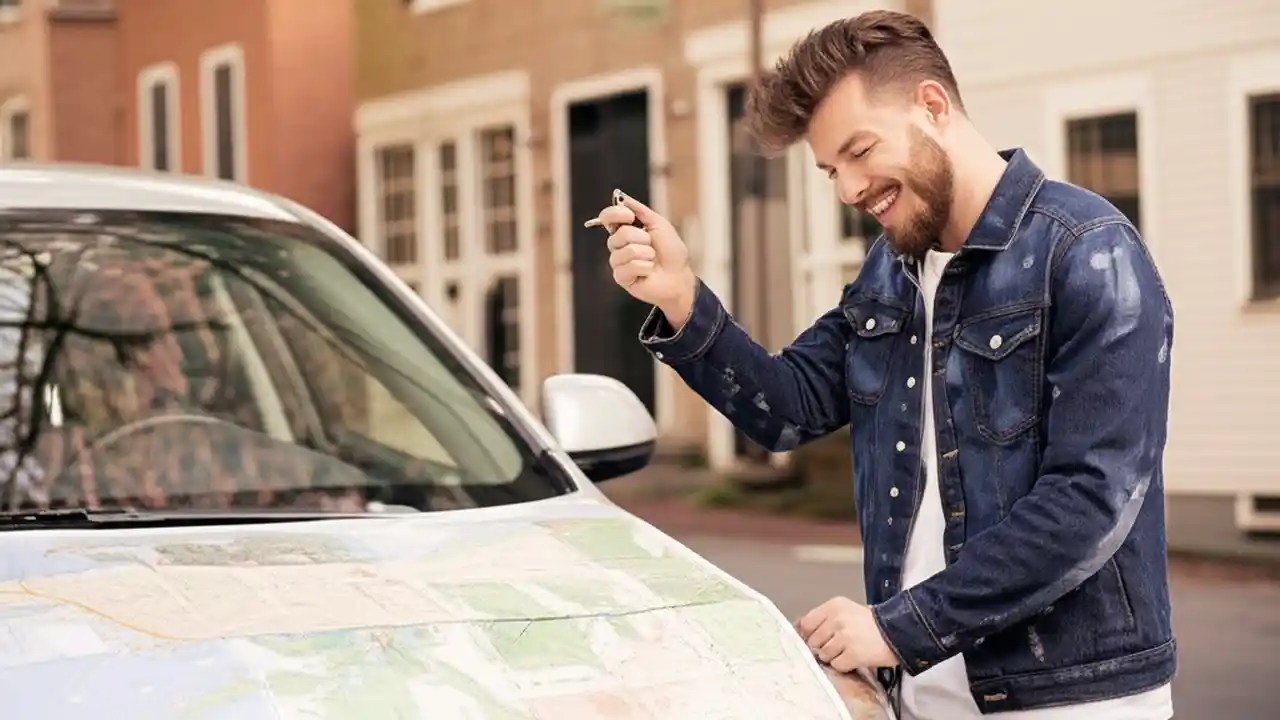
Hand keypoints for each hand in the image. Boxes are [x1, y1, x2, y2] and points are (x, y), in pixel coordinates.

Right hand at [587, 191, 696, 324]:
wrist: (680, 275)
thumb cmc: (671, 252)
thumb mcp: (659, 224)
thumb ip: (641, 210)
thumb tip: (623, 198)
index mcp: (625, 230)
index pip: (607, 218)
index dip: (615, 214)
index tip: (630, 216)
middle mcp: (618, 245)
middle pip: (618, 235)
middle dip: (641, 238)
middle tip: (651, 244)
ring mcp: (618, 262)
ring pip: (626, 251)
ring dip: (646, 254)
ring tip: (652, 260)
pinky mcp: (621, 278)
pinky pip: (629, 267)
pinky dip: (645, 268)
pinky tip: (649, 272)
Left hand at [795, 596, 899, 672]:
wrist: (898, 633)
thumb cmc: (871, 623)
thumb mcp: (846, 611)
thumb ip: (825, 618)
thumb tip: (800, 629)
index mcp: (834, 606)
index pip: (807, 623)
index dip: (809, 635)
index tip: (815, 640)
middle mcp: (836, 619)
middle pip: (814, 641)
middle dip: (823, 647)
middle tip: (839, 645)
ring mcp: (844, 637)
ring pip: (824, 655)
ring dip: (835, 657)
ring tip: (850, 650)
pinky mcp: (852, 654)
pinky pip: (837, 665)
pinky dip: (844, 665)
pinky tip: (855, 658)